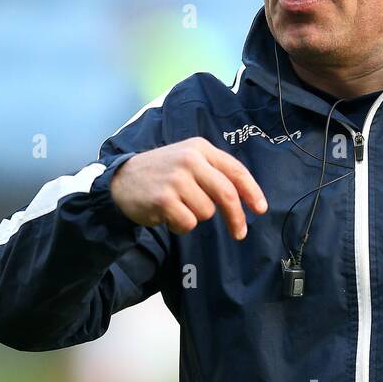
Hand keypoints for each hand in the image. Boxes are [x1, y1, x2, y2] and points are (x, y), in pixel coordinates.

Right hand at [109, 138, 267, 240]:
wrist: (121, 180)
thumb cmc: (161, 174)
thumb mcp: (187, 161)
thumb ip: (214, 173)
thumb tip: (246, 198)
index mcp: (200, 148)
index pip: (235, 170)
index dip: (252, 192)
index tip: (260, 209)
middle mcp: (190, 160)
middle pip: (227, 194)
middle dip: (236, 217)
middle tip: (239, 233)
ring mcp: (176, 179)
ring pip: (206, 212)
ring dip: (195, 217)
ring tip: (178, 208)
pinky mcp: (164, 198)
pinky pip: (188, 223)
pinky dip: (180, 226)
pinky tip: (168, 215)